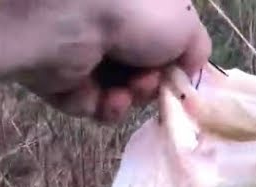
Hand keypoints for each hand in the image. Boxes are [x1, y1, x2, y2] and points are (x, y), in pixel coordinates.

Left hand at [17, 1, 212, 123]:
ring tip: (127, 90)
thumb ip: (196, 51)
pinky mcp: (59, 78)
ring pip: (117, 92)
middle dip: (151, 85)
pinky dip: (103, 107)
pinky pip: (91, 105)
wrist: (71, 20)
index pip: (160, 43)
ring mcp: (82, 51)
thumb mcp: (187, 26)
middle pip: (140, 72)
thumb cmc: (137, 13)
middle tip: (149, 82)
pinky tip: (107, 98)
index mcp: (138, 8)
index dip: (173, 66)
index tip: (179, 80)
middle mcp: (110, 25)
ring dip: (130, 98)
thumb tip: (187, 69)